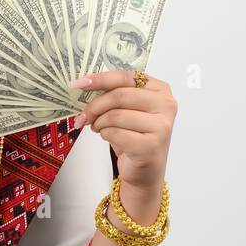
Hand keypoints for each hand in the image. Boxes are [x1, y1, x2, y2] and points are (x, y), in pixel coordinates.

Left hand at [69, 70, 176, 189]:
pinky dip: (105, 135)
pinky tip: (109, 137)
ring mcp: (161, 126)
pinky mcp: (151, 145)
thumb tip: (84, 85)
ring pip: (116, 115)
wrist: (145, 169)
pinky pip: (116, 134)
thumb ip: (114, 94)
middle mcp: (165, 105)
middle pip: (119, 96)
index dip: (100, 79)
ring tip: (98, 128)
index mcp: (160, 89)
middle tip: (84, 115)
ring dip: (99, 123)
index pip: (126, 77)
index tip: (79, 84)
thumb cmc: (135, 136)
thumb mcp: (127, 109)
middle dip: (95, 106)